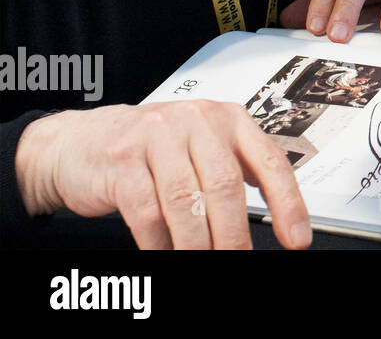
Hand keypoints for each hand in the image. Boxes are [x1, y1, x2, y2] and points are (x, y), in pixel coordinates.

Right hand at [15, 102, 311, 249]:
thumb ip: (237, 169)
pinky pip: (148, 213)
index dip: (288, 204)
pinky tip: (166, 255)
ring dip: (197, 245)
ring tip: (203, 263)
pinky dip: (160, 244)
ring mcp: (158, 137)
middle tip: (237, 261)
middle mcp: (198, 121)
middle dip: (234, 236)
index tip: (296, 240)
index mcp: (229, 119)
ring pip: (187, 203)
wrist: (81, 141)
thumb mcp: (203, 146)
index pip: (270, 162)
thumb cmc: (152, 148)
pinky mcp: (123, 159)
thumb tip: (279, 214)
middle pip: (226, 188)